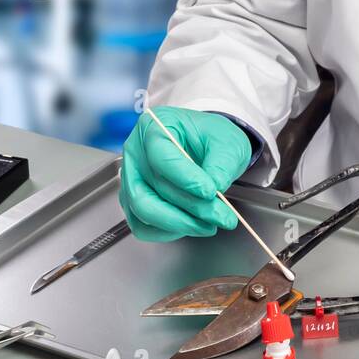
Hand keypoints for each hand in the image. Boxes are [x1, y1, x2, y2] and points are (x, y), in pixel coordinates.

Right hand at [120, 108, 251, 240]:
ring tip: (210, 224)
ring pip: (144, 210)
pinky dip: (167, 231)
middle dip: (188, 208)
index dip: (186, 178)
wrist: (207, 146)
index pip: (160, 157)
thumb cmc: (211, 137)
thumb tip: (215, 190)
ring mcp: (131, 178)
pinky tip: (191, 226)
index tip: (211, 191)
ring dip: (179, 223)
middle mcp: (135, 153)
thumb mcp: (227, 143)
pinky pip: (142, 225)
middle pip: (150, 189)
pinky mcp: (134, 200)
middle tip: (220, 216)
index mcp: (154, 127)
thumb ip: (221, 165)